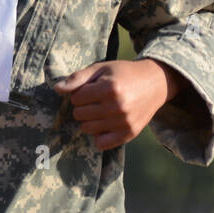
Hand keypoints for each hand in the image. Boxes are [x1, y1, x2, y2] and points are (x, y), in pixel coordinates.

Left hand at [52, 59, 181, 150]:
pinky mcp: (129, 134)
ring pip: (87, 129)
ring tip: (100, 110)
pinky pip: (101, 144)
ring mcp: (123, 122)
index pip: (76, 98)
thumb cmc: (124, 74)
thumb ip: (78, 78)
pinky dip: (99, 135)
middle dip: (83, 106)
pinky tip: (105, 124)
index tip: (91, 89)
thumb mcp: (101, 68)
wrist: (156, 83)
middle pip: (79, 114)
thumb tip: (57, 89)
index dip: (80, 93)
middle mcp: (117, 107)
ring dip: (89, 120)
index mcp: (109, 88)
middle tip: (96, 100)